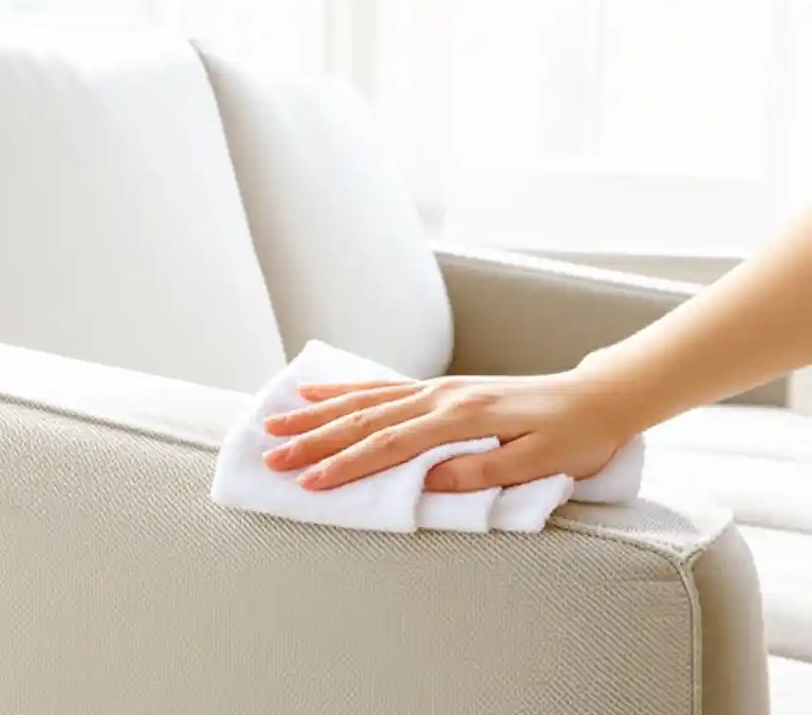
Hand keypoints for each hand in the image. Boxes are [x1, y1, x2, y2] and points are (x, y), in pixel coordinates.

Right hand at [261, 370, 637, 492]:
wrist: (599, 396)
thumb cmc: (577, 435)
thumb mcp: (542, 462)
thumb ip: (483, 472)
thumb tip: (427, 482)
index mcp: (463, 418)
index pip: (391, 445)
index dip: (346, 465)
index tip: (308, 482)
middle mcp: (442, 397)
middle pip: (365, 419)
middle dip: (313, 439)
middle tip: (271, 456)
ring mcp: (437, 389)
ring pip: (364, 400)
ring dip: (316, 413)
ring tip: (274, 421)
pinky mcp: (440, 389)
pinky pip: (381, 387)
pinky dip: (343, 389)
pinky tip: (314, 390)